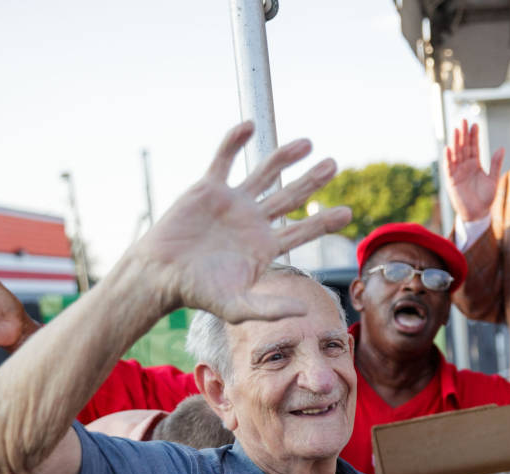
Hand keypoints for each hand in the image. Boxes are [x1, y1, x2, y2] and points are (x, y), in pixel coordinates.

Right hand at [130, 122, 350, 322]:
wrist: (162, 275)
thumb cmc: (199, 293)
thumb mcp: (238, 307)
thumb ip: (271, 309)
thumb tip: (304, 312)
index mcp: (265, 246)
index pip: (302, 230)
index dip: (323, 222)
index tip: (347, 213)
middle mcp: (253, 221)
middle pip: (290, 197)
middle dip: (312, 180)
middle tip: (334, 165)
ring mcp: (233, 202)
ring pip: (264, 174)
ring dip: (285, 157)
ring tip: (308, 143)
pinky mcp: (208, 189)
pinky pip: (224, 160)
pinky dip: (235, 142)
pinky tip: (250, 126)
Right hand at [442, 119, 503, 223]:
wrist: (478, 214)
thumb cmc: (486, 198)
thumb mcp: (493, 180)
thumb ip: (496, 164)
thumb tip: (501, 148)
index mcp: (475, 164)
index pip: (474, 147)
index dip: (474, 136)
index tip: (475, 124)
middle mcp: (465, 166)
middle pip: (464, 147)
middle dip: (463, 134)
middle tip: (463, 120)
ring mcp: (458, 172)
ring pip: (456, 154)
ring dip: (455, 142)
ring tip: (456, 130)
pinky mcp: (452, 181)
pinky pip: (449, 167)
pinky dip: (448, 158)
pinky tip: (448, 148)